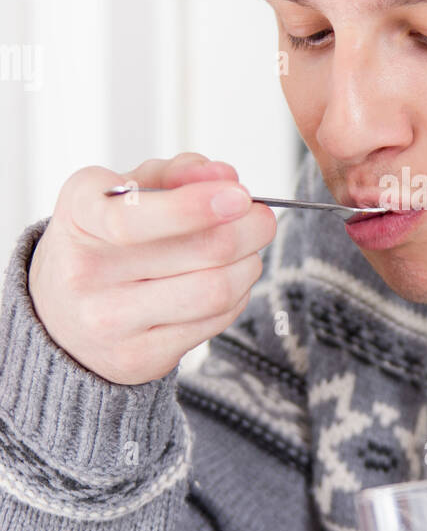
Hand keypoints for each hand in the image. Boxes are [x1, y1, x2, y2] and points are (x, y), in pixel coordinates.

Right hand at [28, 152, 276, 383]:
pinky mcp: (138, 357)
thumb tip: (224, 176)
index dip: (195, 207)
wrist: (61, 312)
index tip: (239, 196)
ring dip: (249, 265)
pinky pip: (214, 321)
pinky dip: (236, 296)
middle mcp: (84, 272)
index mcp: (79, 214)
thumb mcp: (128, 190)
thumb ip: (177, 173)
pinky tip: (226, 282)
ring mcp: (108, 321)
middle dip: (249, 229)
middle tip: (260, 218)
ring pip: (216, 290)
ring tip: (247, 252)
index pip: (134, 218)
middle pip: (201, 251)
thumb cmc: (107, 239)